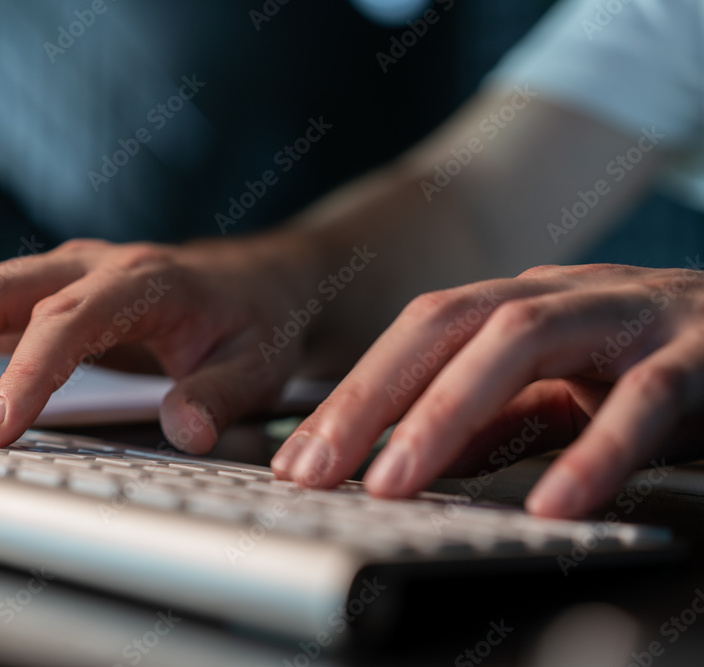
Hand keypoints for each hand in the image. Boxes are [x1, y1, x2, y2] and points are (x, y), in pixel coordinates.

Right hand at [0, 237, 317, 450]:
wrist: (256, 279)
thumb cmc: (255, 320)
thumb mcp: (259, 360)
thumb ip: (222, 394)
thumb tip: (183, 431)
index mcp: (142, 279)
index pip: (67, 320)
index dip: (26, 374)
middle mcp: (88, 264)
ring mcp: (57, 272)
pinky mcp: (40, 292)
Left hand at [272, 262, 703, 517]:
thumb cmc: (656, 363)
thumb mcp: (562, 391)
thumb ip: (494, 418)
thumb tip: (406, 456)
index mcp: (522, 303)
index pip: (417, 336)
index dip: (354, 392)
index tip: (298, 460)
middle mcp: (564, 296)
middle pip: (447, 325)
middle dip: (372, 396)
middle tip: (316, 470)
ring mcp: (631, 316)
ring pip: (523, 339)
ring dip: (447, 412)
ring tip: (394, 483)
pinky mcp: (703, 354)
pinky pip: (644, 399)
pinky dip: (594, 452)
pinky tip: (552, 504)